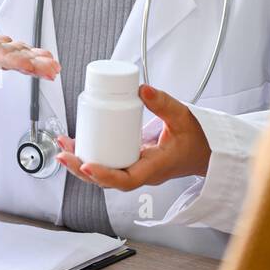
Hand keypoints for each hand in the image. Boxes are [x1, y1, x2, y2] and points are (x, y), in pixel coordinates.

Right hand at [0, 0, 60, 77]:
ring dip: (35, 64)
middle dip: (31, 65)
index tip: (27, 65)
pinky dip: (31, 59)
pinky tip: (46, 59)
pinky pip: (14, 57)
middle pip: (7, 60)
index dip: (9, 59)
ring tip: (54, 68)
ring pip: (13, 60)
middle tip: (52, 69)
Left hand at [55, 85, 210, 189]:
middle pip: (106, 181)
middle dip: (81, 169)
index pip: (126, 180)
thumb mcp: (182, 116)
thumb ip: (163, 103)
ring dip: (80, 164)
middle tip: (63, 153)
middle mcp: (142, 173)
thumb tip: (142, 89)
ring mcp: (136, 169)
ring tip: (63, 146)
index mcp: (154, 168)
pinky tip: (76, 144)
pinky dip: (90, 156)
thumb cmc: (197, 138)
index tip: (86, 165)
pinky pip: (108, 165)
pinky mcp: (131, 163)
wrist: (206, 150)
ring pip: (103, 175)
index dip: (103, 175)